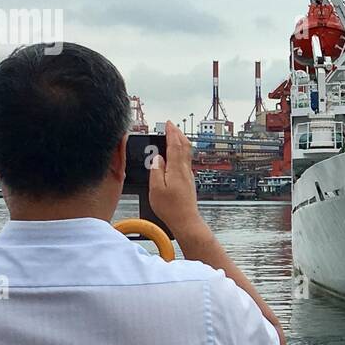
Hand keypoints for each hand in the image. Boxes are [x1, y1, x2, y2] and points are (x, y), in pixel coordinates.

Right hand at [148, 122, 204, 238]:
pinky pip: (185, 161)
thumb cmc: (170, 208)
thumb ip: (156, 171)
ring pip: (186, 153)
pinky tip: (176, 155)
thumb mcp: (156, 189)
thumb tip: (157, 158)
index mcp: (176, 170)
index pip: (175, 146)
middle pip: (184, 146)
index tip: (168, 124)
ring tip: (173, 136)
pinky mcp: (188, 181)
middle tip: (171, 126)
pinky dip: (180, 152)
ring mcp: (188, 176)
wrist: (186, 221)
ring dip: (180, 142)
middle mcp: (185, 170)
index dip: (171, 133)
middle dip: (178, 134)